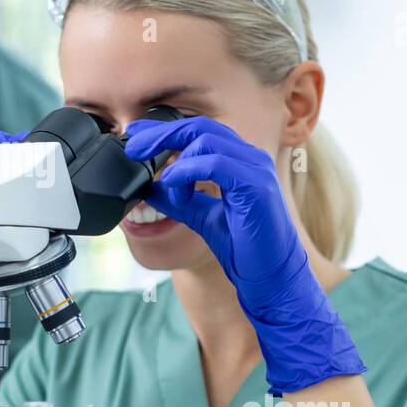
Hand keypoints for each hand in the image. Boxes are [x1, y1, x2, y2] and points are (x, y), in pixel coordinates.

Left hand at [125, 116, 364, 394]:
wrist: (272, 278)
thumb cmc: (246, 248)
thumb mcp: (202, 217)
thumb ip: (179, 199)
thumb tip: (148, 188)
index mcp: (240, 161)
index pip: (200, 130)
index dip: (165, 128)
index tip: (136, 133)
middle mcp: (251, 158)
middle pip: (200, 127)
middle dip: (161, 133)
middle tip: (134, 146)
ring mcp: (256, 169)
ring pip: (207, 140)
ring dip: (175, 159)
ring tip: (165, 184)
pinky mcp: (256, 187)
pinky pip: (216, 164)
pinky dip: (187, 171)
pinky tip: (175, 186)